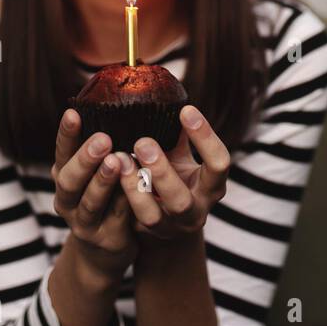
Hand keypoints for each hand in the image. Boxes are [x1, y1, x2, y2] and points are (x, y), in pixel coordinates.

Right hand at [51, 108, 137, 282]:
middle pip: (69, 181)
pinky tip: (138, 187)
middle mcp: (67, 201)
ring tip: (115, 162)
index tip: (73, 112)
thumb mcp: (93, 174)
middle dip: (84, 159)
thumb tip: (120, 103)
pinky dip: (127, 202)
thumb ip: (101, 149)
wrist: (103, 252)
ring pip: (90, 203)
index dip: (65, 135)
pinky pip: (118, 219)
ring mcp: (85, 223)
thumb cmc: (103, 199)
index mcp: (64, 178)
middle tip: (102, 139)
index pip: (61, 153)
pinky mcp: (107, 240)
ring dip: (102, 182)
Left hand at [119, 104, 229, 241]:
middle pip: (182, 199)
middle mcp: (196, 211)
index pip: (219, 163)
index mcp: (212, 186)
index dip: (205, 137)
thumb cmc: (176, 178)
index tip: (186, 110)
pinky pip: (129, 220)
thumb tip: (167, 91)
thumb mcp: (182, 157)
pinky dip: (118, 196)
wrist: (170, 226)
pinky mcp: (146, 235)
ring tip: (119, 159)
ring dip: (133, 186)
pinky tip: (108, 174)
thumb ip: (179, 133)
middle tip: (142, 142)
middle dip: (161, 171)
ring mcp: (170, 227)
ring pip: (152, 215)